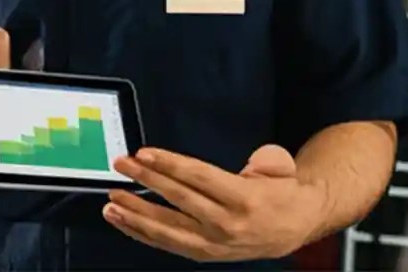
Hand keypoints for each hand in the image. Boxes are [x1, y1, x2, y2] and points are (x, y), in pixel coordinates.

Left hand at [104, 144, 325, 262]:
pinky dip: (142, 233)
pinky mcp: (204, 255)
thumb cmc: (281, 194)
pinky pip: (168, 244)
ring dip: (135, 213)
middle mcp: (227, 224)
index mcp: (244, 199)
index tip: (143, 153)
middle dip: (145, 180)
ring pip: (167, 228)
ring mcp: (213, 243)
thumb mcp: (280, 172)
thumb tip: (253, 163)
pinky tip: (124, 221)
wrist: (296, 229)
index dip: (169, 165)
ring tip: (112, 200)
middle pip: (178, 199)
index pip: (198, 178)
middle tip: (121, 164)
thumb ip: (264, 164)